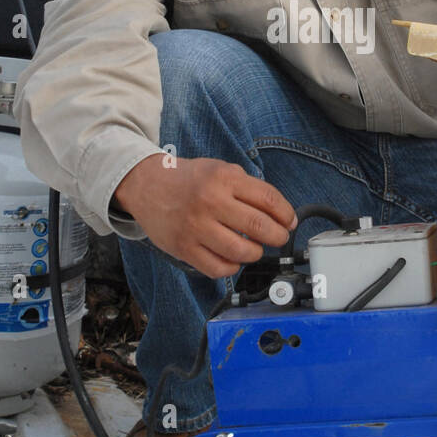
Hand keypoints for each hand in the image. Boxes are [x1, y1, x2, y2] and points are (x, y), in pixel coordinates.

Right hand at [113, 154, 297, 277]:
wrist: (146, 185)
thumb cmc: (187, 179)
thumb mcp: (218, 168)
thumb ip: (246, 186)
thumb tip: (278, 212)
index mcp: (223, 179)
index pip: (268, 199)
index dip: (286, 214)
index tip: (290, 221)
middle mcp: (210, 202)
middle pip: (259, 227)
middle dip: (278, 236)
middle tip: (279, 237)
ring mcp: (196, 228)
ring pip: (241, 252)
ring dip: (256, 253)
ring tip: (255, 248)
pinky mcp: (184, 248)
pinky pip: (218, 268)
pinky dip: (232, 267)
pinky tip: (233, 258)